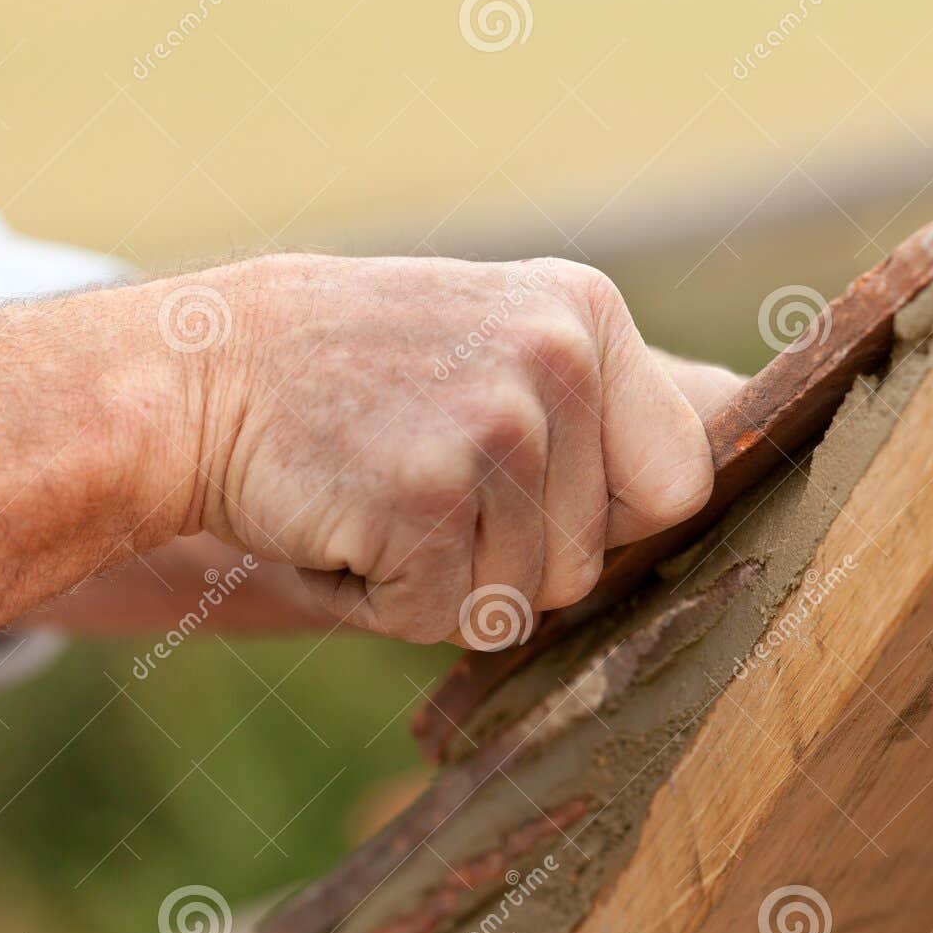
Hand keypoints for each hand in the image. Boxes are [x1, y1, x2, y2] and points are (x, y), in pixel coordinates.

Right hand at [170, 255, 722, 643]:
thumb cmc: (357, 374)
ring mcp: (494, 426)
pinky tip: (342, 516)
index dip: (607, 519)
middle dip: (509, 556)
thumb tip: (736, 443)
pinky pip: (444, 617)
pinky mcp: (427, 498)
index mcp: (587, 315)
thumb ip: (603, 403)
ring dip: (443, 578)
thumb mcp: (496, 339)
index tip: (527, 493)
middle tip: (418, 473)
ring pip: (523, 599)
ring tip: (379, 485)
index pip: (681, 482)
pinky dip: (384, 598)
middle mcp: (557, 360)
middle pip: (593, 559)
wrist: (196, 373)